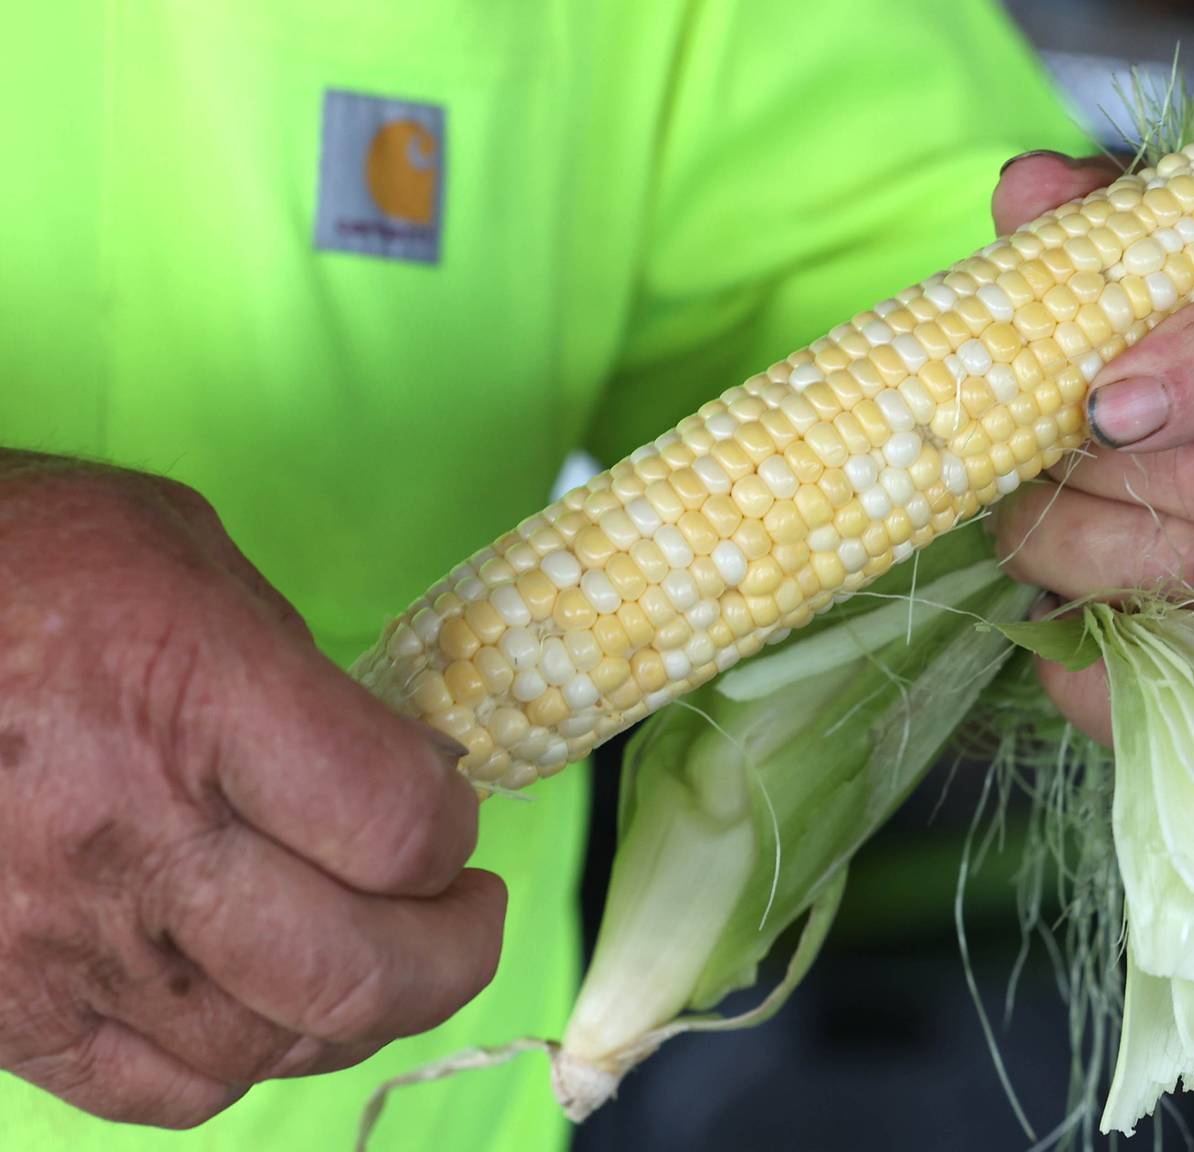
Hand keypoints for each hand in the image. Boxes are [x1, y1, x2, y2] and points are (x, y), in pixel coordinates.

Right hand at [0, 456, 503, 1127]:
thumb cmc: (9, 560)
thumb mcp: (179, 550)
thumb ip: (301, 665)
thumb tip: (406, 762)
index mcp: (193, 701)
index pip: (397, 824)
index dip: (454, 824)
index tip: (450, 807)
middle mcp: (132, 843)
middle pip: (359, 970)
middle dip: (452, 949)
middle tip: (464, 910)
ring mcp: (59, 945)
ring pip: (274, 1046)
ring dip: (355, 1006)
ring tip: (369, 948)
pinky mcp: (1, 1013)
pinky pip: (162, 1092)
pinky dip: (240, 1058)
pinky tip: (254, 998)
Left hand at [987, 153, 1193, 744]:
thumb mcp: (1182, 274)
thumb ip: (1111, 223)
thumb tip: (1029, 192)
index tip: (1101, 398)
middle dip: (1099, 470)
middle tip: (1028, 453)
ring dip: (1071, 551)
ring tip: (1027, 516)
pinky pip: (1170, 674)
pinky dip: (1084, 646)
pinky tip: (1055, 602)